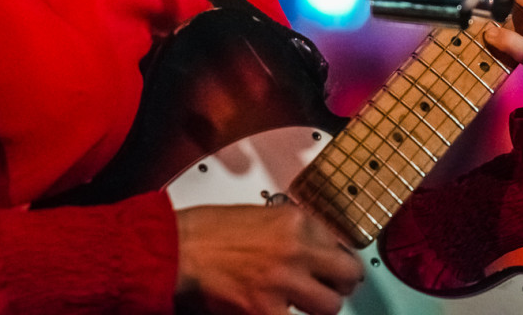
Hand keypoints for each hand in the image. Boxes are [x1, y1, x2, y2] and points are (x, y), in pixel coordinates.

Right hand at [175, 203, 363, 314]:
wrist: (175, 250)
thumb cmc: (205, 231)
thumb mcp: (257, 216)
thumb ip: (289, 231)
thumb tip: (312, 249)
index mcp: (293, 221)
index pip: (338, 243)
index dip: (332, 258)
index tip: (329, 265)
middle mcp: (295, 249)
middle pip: (347, 275)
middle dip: (340, 284)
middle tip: (329, 288)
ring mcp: (284, 282)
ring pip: (330, 307)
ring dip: (317, 307)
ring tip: (299, 304)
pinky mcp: (266, 311)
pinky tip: (277, 310)